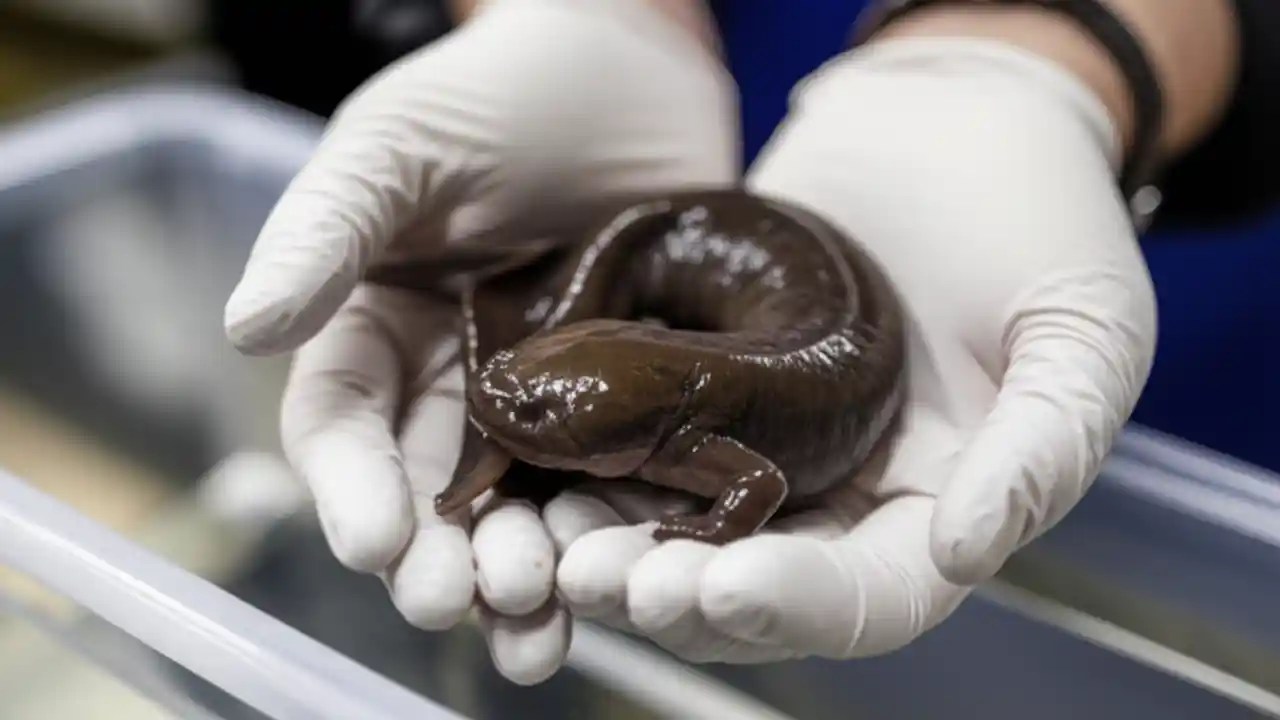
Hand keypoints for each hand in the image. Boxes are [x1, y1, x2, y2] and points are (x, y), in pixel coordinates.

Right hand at [222, 0, 736, 682]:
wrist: (637, 67)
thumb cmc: (503, 89)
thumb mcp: (399, 148)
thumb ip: (326, 233)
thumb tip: (245, 326)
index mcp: (376, 325)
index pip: (344, 425)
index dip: (353, 490)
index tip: (377, 543)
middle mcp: (451, 376)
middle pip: (427, 490)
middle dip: (438, 556)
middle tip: (461, 603)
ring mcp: (542, 396)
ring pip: (514, 507)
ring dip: (517, 575)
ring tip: (535, 628)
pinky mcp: (622, 400)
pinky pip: (605, 481)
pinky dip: (600, 538)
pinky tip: (614, 584)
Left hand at [547, 38, 1156, 661]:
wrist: (951, 120)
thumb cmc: (1039, 221)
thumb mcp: (1080, 331)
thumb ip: (1044, 448)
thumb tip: (966, 549)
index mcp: (933, 512)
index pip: (864, 598)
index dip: (792, 606)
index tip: (720, 589)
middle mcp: (838, 497)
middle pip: (750, 587)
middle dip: (675, 594)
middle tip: (603, 576)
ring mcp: (761, 444)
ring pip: (677, 532)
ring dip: (613, 547)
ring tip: (554, 539)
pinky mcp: (699, 386)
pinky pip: (639, 445)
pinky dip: (589, 471)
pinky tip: (542, 470)